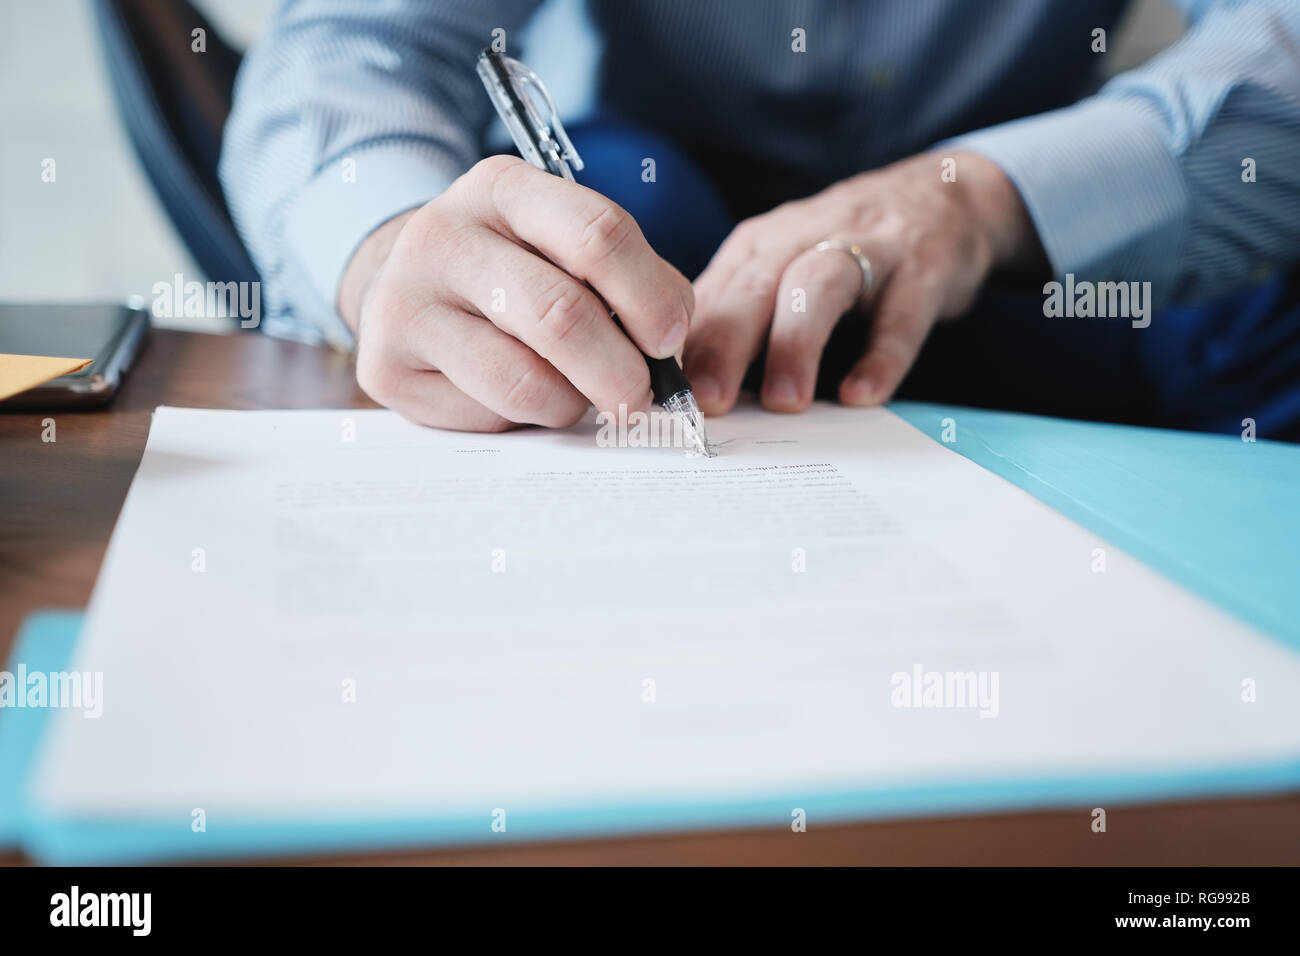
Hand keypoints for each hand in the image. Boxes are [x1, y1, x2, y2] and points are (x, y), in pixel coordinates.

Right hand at [340, 155, 693, 430]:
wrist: (409, 287)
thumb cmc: (512, 271)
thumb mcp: (566, 249)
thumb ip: (629, 284)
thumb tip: (670, 350)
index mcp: (503, 188)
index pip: (597, 235)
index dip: (650, 297)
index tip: (668, 340)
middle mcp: (443, 234)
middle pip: (561, 314)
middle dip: (620, 371)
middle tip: (638, 397)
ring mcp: (403, 300)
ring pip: (525, 380)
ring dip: (571, 403)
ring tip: (572, 394)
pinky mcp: (384, 367)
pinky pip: (486, 414)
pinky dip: (520, 419)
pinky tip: (510, 395)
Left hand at [682, 151, 1043, 413]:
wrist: (942, 196)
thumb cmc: (841, 249)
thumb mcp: (777, 269)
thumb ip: (731, 318)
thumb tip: (671, 383)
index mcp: (756, 248)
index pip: (707, 297)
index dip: (679, 345)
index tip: (658, 394)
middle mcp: (801, 240)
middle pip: (754, 286)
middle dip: (726, 344)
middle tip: (708, 402)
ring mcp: (865, 248)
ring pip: (818, 287)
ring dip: (797, 344)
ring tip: (784, 403)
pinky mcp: (920, 267)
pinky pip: (900, 313)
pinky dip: (882, 355)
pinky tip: (862, 394)